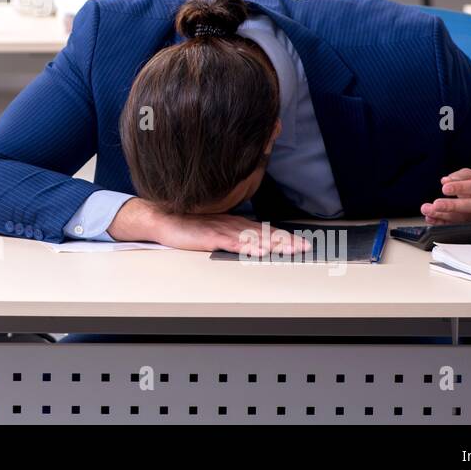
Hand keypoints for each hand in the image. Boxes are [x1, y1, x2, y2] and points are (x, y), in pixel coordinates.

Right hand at [108, 198, 309, 254]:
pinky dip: (248, 247)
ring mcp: (223, 229)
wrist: (164, 219)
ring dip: (274, 244)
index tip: (303, 243)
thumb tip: (252, 243)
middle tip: (306, 247)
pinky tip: (259, 250)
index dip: (285, 237)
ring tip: (291, 250)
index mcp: (236, 224)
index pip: (266, 231)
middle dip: (287, 241)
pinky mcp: (211, 237)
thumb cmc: (188, 226)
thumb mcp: (216, 230)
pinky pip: (233, 242)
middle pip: (266, 234)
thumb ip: (233, 235)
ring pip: (254, 237)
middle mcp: (233, 224)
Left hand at [421, 168, 470, 224]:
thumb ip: (460, 176)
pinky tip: (433, 220)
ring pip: (467, 220)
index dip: (461, 187)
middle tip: (436, 204)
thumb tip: (446, 180)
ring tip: (429, 212)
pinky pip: (462, 228)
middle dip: (454, 206)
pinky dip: (445, 224)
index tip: (444, 188)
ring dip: (445, 217)